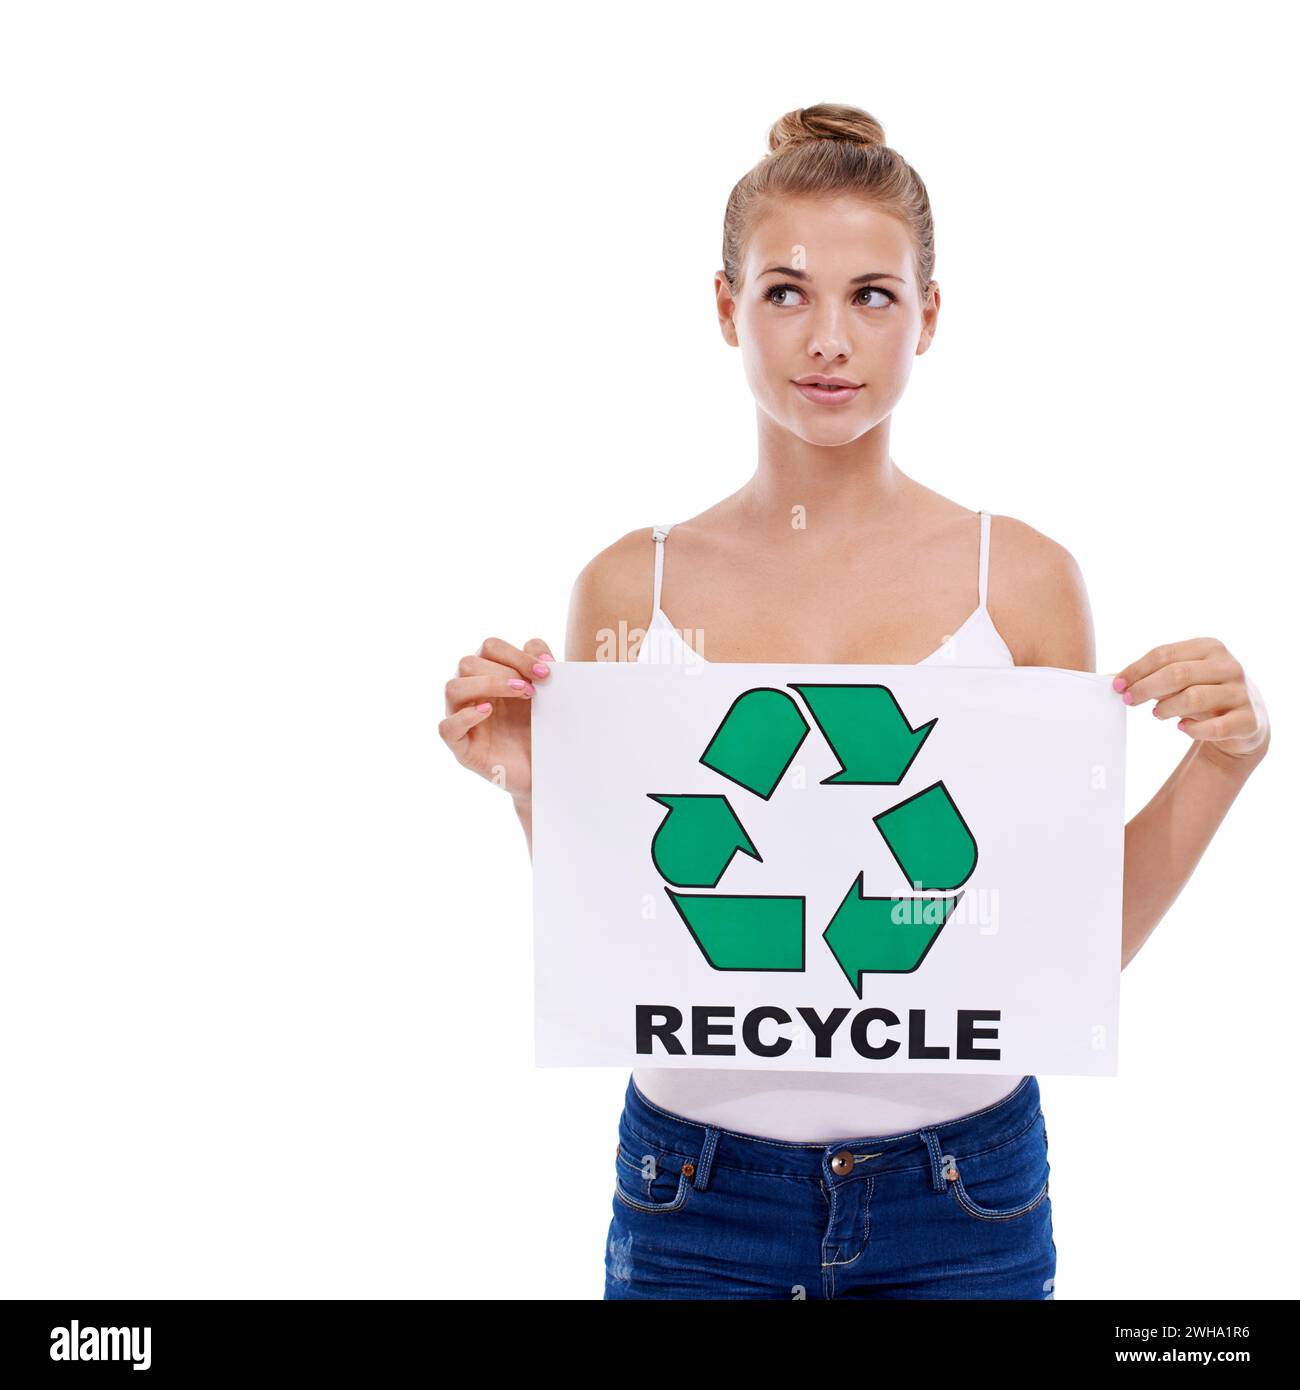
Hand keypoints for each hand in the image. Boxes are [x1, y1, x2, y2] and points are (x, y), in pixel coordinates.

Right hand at [439, 636, 555, 802]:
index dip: (517, 654)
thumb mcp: (548, 693)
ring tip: (521, 695)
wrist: (547, 770)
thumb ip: (540, 665)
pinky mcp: (462, 748)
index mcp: (490, 675)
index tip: (546, 671)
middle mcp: (472, 694)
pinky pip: (447, 728)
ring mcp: (463, 720)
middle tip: (533, 690)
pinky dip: (465, 717)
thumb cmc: (542, 729)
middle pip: (468, 662)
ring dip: (488, 685)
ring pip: (452, 688)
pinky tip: (488, 712)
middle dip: (505, 671)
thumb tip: (539, 653)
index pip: (490, 647)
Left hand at [1113, 637, 1269, 765]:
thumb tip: (1108, 679)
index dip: (1136, 670)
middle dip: (1146, 688)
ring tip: (1157, 713)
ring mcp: (1241, 692)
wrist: (1245, 720)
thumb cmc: (1202, 692)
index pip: (1164, 654)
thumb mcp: (1179, 678)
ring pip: (1194, 698)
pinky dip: (1194, 729)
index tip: (1117, 686)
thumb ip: (1149, 676)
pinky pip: (1216, 727)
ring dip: (1167, 707)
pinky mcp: (1248, 720)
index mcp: (1209, 647)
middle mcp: (1229, 666)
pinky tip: (1182, 727)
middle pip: (1177, 674)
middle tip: (1129, 700)